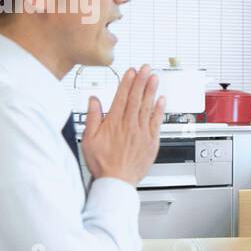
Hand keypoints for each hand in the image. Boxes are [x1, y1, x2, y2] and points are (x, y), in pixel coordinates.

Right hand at [82, 64, 163, 184]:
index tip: (131, 71)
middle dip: (141, 81)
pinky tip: (161, 99)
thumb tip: (93, 100)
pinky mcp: (151, 142)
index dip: (127, 82)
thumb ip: (92, 117)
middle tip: (146, 68)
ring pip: (147, 107)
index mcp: (114, 123)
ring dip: (151, 91)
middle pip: (136, 98)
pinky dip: (159, 109)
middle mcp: (129, 125)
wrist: (117, 181)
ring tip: (154, 78)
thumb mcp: (89, 139)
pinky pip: (157, 122)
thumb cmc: (103, 163)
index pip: (122, 97)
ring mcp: (142, 133)